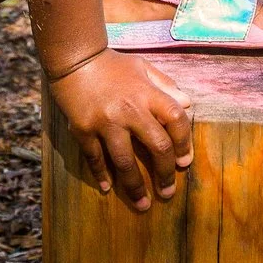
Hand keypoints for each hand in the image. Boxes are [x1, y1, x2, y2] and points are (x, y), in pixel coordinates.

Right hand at [46, 48, 193, 211]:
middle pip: (156, 147)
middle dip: (165, 173)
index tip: (184, 162)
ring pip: (125, 161)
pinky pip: (95, 158)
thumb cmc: (112, 64)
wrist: (75, 58)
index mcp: (147, 94)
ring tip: (142, 204)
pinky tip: (108, 188)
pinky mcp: (83, 129)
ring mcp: (105, 122)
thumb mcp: (143, 68)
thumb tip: (187, 104)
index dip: (184, 143)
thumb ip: (166, 86)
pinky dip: (102, 175)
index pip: (175, 121)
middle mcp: (129, 110)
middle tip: (168, 192)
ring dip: (135, 186)